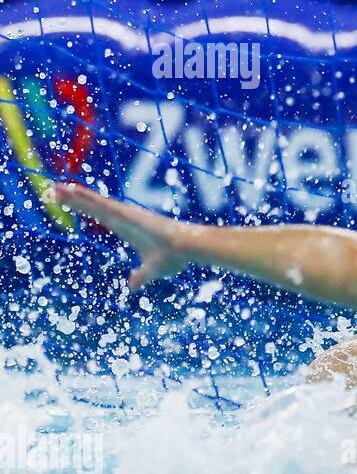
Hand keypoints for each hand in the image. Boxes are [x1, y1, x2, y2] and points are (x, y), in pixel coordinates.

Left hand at [48, 183, 193, 288]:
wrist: (186, 250)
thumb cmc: (174, 257)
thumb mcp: (152, 270)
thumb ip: (140, 276)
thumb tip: (133, 286)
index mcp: (126, 229)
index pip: (99, 216)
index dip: (83, 209)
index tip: (67, 202)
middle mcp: (122, 218)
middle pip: (92, 207)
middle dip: (72, 199)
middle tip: (52, 190)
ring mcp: (123, 214)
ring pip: (93, 203)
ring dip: (74, 195)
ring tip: (54, 187)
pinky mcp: (125, 214)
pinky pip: (100, 204)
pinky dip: (85, 197)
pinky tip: (71, 190)